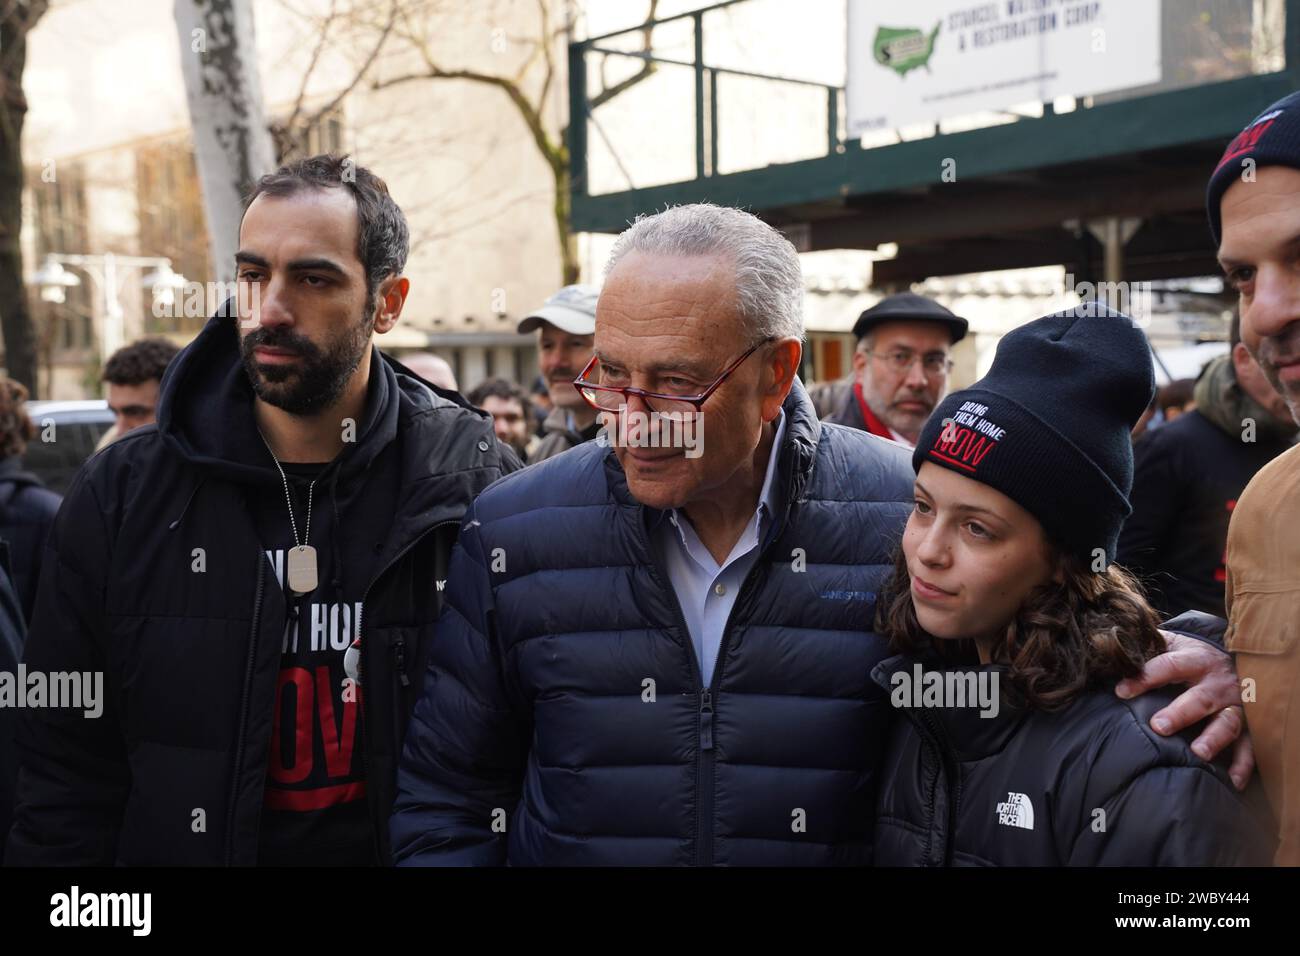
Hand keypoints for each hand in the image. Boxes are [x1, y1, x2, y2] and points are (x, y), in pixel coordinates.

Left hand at [1115, 630, 1252, 789]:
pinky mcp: (1249, 725)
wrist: (1236, 658)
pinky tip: (1232, 781)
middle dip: (1181, 713)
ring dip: (1214, 738)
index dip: (1146, 677)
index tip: (1121, 692)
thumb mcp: (1174, 643)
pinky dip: (1243, 765)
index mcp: (1195, 660)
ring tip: (1198, 753)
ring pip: (1228, 722)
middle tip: (1159, 726)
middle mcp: (1218, 683)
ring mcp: (1236, 705)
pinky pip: (1250, 747)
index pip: (1168, 666)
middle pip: (1201, 698)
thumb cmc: (1192, 656)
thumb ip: (1147, 647)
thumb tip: (1110, 651)